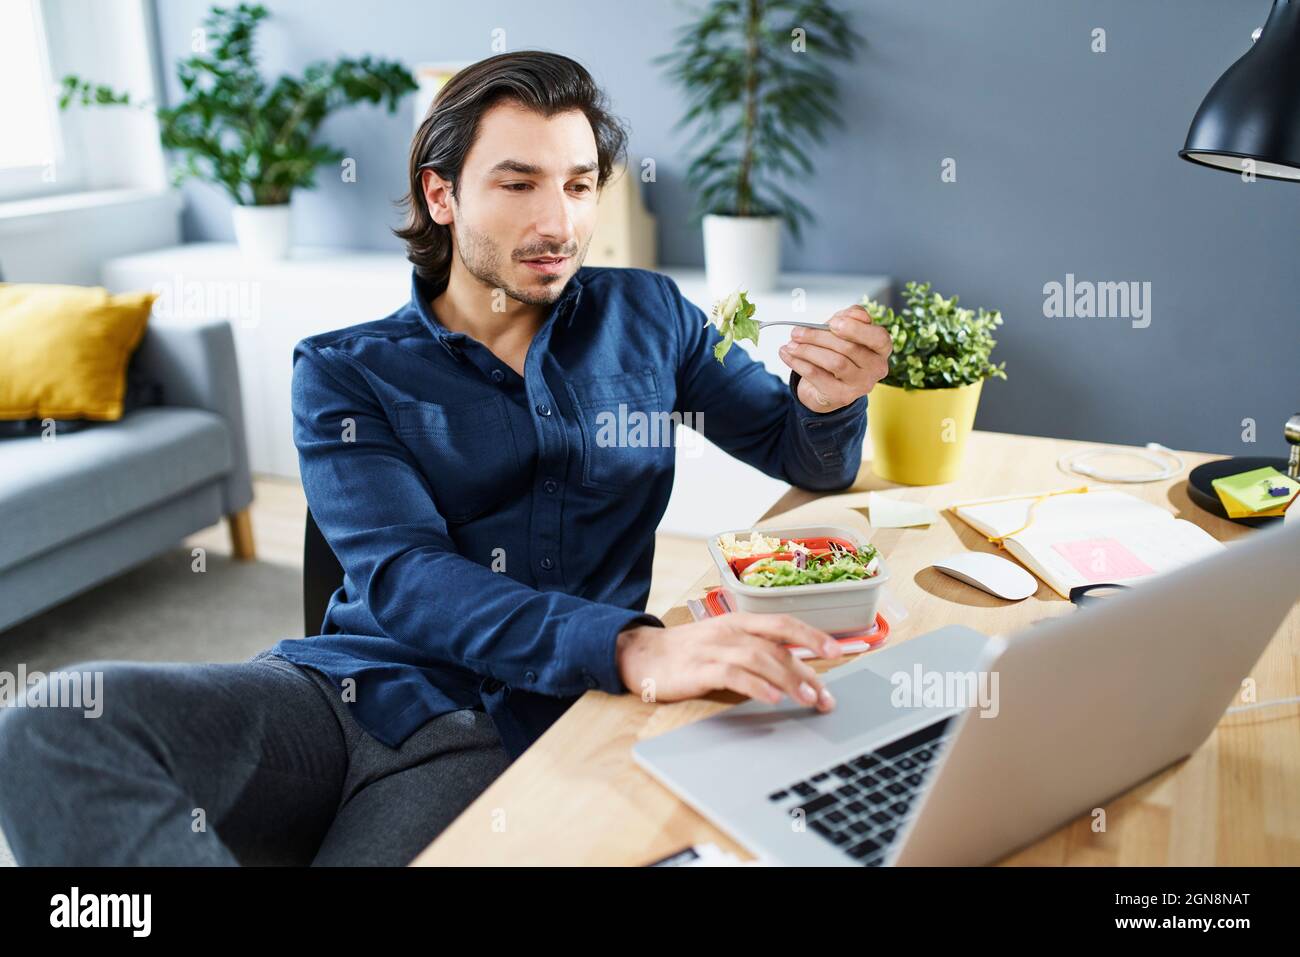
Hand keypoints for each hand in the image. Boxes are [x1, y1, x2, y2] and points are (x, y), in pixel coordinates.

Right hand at [615, 613, 842, 710]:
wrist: (641, 655)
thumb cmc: (688, 652)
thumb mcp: (725, 642)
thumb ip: (757, 650)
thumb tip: (796, 668)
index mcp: (739, 621)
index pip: (783, 624)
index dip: (812, 635)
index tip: (838, 650)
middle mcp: (730, 631)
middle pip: (777, 646)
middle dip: (806, 670)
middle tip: (825, 695)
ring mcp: (713, 648)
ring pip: (759, 659)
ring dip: (788, 679)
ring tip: (807, 699)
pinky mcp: (698, 669)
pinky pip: (732, 675)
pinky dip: (755, 685)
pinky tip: (771, 698)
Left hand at [778, 305, 891, 412]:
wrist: (828, 385)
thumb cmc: (839, 351)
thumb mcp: (846, 329)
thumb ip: (850, 317)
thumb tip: (848, 315)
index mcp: (882, 348)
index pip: (878, 337)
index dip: (856, 329)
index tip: (833, 323)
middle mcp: (876, 368)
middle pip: (849, 348)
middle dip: (818, 337)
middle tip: (797, 332)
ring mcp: (860, 385)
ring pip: (834, 363)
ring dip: (808, 350)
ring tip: (791, 344)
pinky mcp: (842, 396)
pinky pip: (818, 376)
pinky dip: (799, 363)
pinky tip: (787, 355)